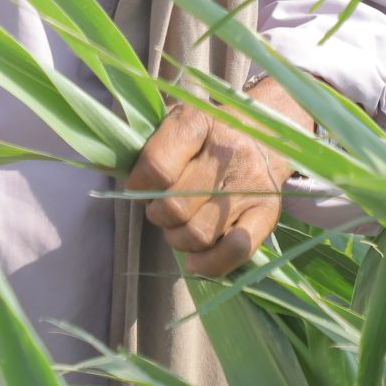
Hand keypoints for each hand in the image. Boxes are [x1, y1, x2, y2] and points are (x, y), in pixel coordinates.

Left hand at [126, 76, 307, 276]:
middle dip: (158, 214)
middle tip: (162, 207)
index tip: (139, 187)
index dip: (139, 186)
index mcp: (199, 123)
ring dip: (179, 238)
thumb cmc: (207, 135)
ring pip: (198, 234)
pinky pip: (236, 250)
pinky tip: (197, 259)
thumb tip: (117, 176)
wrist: (267, 135)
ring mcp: (252, 184)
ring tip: (181, 225)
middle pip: (174, 207)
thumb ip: (146, 148)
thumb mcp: (174, 123)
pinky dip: (211, 262)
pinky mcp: (268, 211)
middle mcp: (229, 152)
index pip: (156, 168)